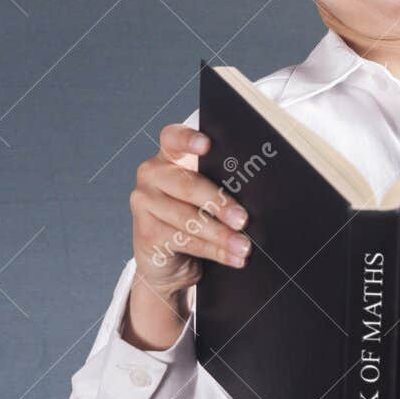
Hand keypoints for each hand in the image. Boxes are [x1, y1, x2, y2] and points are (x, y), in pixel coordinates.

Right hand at [125, 125, 249, 349]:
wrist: (169, 260)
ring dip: (221, 235)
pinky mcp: (146, 232)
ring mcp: (145, 203)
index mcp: (169, 156)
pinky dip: (214, 251)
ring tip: (244, 245)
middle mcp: (152, 174)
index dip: (189, 139)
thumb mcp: (204, 195)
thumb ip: (219, 183)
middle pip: (187, 185)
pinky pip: (184, 241)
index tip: (207, 145)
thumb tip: (254, 191)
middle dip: (219, 203)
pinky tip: (232, 256)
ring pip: (187, 218)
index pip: (174, 138)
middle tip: (242, 219)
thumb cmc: (194, 217)